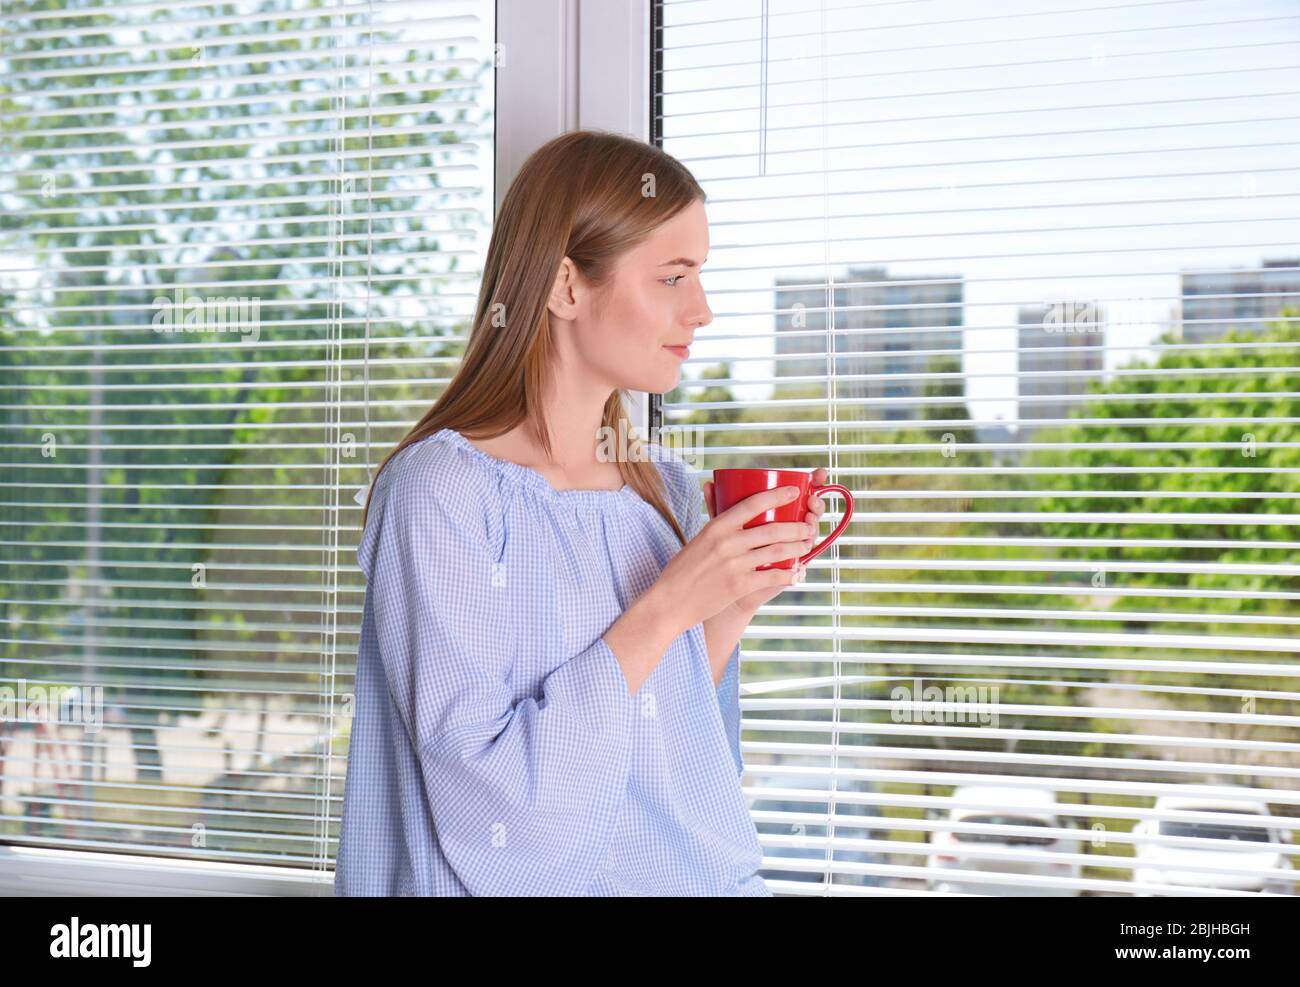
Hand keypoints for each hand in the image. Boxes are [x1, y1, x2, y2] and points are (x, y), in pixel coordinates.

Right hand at [643, 485, 816, 637]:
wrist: (671, 601)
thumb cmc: (682, 570)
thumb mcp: (697, 539)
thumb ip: (715, 521)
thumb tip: (714, 488)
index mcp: (717, 527)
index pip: (752, 504)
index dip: (777, 496)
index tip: (793, 492)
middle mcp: (727, 543)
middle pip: (771, 529)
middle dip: (796, 527)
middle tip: (807, 527)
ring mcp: (734, 565)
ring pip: (776, 551)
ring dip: (797, 548)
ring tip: (806, 545)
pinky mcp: (739, 586)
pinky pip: (772, 576)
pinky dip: (787, 574)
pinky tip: (796, 572)